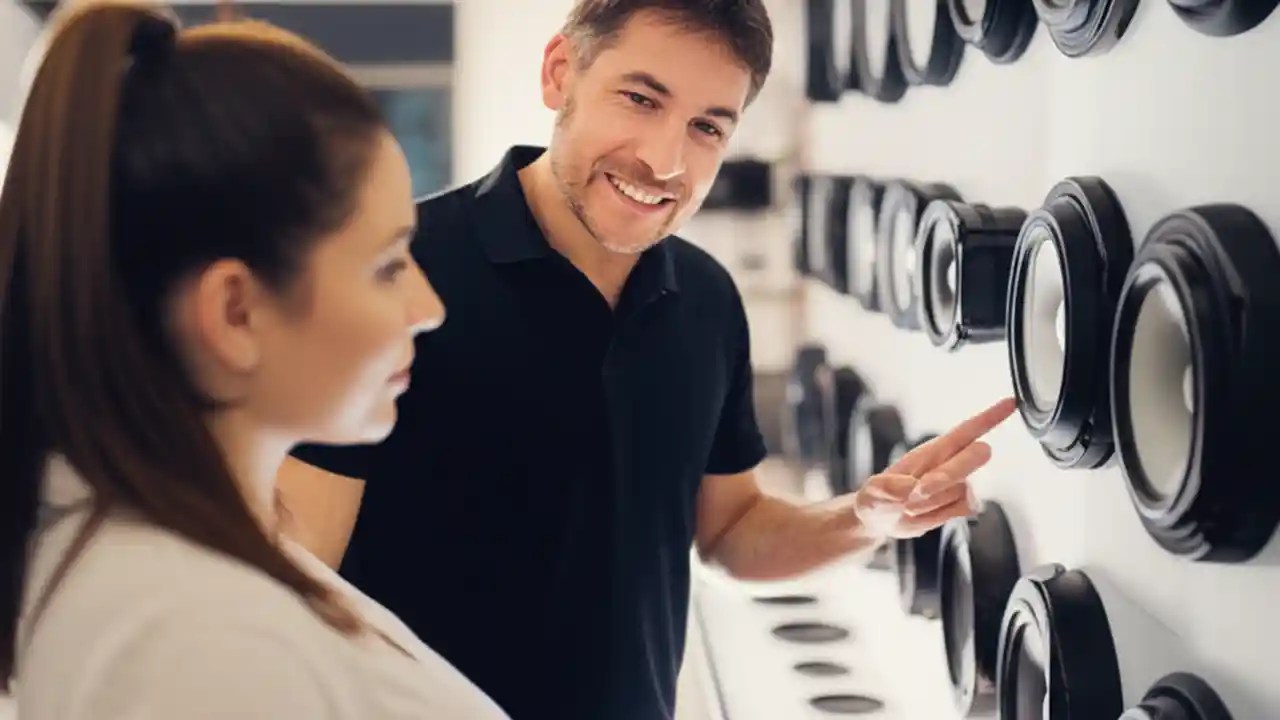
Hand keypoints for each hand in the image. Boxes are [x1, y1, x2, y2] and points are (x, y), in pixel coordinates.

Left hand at [852, 397, 1015, 539]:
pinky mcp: (961, 504)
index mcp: (931, 450)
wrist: (880, 521)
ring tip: (910, 506)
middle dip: (949, 474)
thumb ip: (889, 490)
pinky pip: (967, 508)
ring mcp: (957, 484)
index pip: (967, 430)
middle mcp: (949, 463)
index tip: (1011, 402)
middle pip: (976, 455)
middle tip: (916, 493)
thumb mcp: (872, 494)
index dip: (990, 417)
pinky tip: (926, 513)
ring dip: (935, 502)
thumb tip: (910, 488)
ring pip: (964, 490)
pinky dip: (944, 514)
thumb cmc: (876, 499)